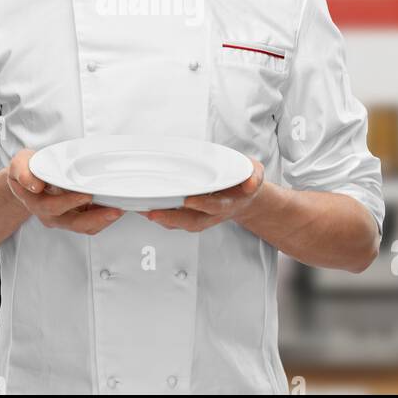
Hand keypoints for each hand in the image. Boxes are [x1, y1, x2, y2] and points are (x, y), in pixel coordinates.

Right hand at [5, 148, 124, 233]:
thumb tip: (34, 185)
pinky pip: (92, 223)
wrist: (29, 181)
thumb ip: (22, 171)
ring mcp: (65, 218)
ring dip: (104, 219)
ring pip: (86, 226)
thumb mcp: (20, 164)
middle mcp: (51, 215)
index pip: (53, 206)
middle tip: (114, 209)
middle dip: (96, 217)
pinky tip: (116, 207)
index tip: (86, 195)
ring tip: (120, 209)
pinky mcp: (77, 216)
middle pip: (75, 223)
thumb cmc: (28, 171)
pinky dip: (105, 217)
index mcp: (37, 202)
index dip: (69, 202)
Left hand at [142, 158, 265, 231]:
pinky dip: (161, 216)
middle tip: (153, 212)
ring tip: (143, 210)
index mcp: (227, 203)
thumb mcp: (254, 173)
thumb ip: (254, 177)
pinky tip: (146, 208)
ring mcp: (202, 216)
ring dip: (162, 219)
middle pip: (192, 221)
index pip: (214, 206)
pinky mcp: (192, 215)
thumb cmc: (244, 182)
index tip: (189, 200)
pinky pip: (175, 219)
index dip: (202, 204)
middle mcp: (212, 213)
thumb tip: (251, 184)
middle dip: (172, 218)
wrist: (244, 198)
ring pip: (181, 223)